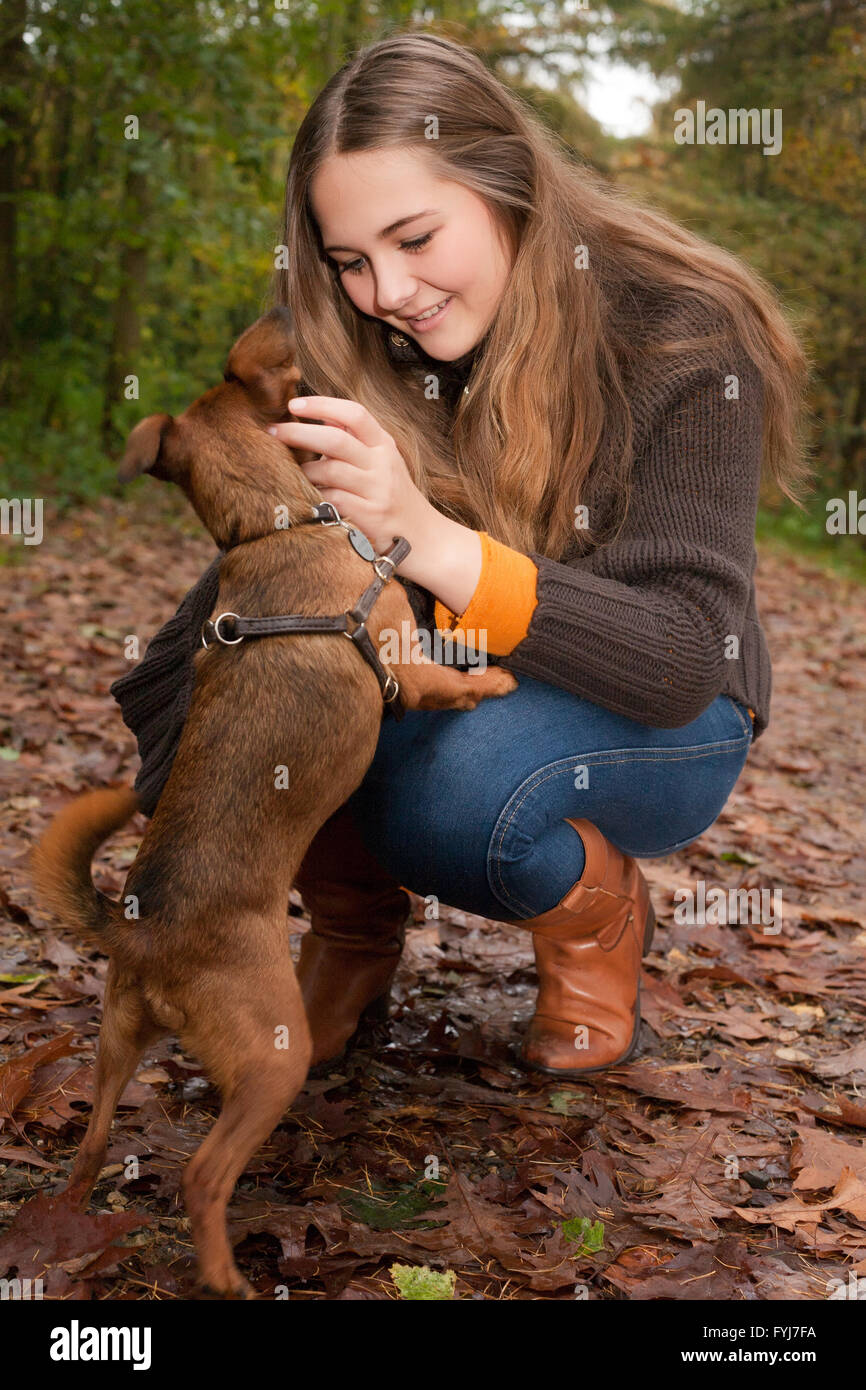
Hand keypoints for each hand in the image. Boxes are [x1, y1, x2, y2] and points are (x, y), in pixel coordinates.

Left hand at [268, 396, 434, 557]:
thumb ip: (357, 440)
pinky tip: (306, 498)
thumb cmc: (395, 499)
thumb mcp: (384, 463)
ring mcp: (377, 491)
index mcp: (384, 445)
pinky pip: (331, 500)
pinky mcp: (369, 516)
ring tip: (291, 473)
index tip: (293, 404)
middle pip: (335, 438)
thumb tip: (323, 415)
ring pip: (329, 470)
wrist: (426, 540)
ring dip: (304, 470)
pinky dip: (314, 497)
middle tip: (273, 431)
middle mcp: (382, 464)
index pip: (354, 414)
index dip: (322, 404)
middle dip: (299, 432)